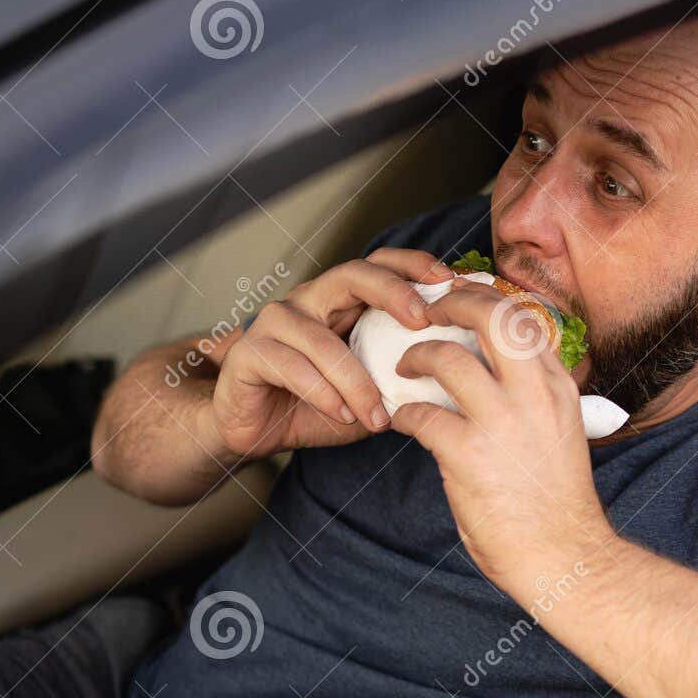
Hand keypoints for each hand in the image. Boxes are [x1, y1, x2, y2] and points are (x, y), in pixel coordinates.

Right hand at [205, 249, 454, 457]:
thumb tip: (448, 378)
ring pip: (321, 340)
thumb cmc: (312, 407)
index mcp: (338, 302)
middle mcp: (307, 301)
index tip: (448, 281)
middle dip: (391, 292)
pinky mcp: (248, 353)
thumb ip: (399, 380)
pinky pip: (290, 366)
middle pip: (351, 276)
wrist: (254, 432)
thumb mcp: (367, 394)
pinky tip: (340, 415)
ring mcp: (274, 323)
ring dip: (355, 381)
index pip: (377, 266)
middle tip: (421, 322)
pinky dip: (321, 393)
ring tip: (376, 415)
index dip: (412, 266)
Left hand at [389, 277, 613, 599]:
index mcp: (556, 387)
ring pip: (448, 357)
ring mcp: (502, 422)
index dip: (484, 298)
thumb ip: (533, 398)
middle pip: (490, 316)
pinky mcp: (469, 454)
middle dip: (450, 303)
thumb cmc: (555, 503)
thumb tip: (494, 373)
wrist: (564, 555)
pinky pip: (421, 414)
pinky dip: (403, 413)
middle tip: (424, 312)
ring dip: (416, 357)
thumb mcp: (559, 432)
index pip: (522, 317)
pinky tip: (401, 421)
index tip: (458, 300)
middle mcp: (533, 394)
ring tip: (404, 366)